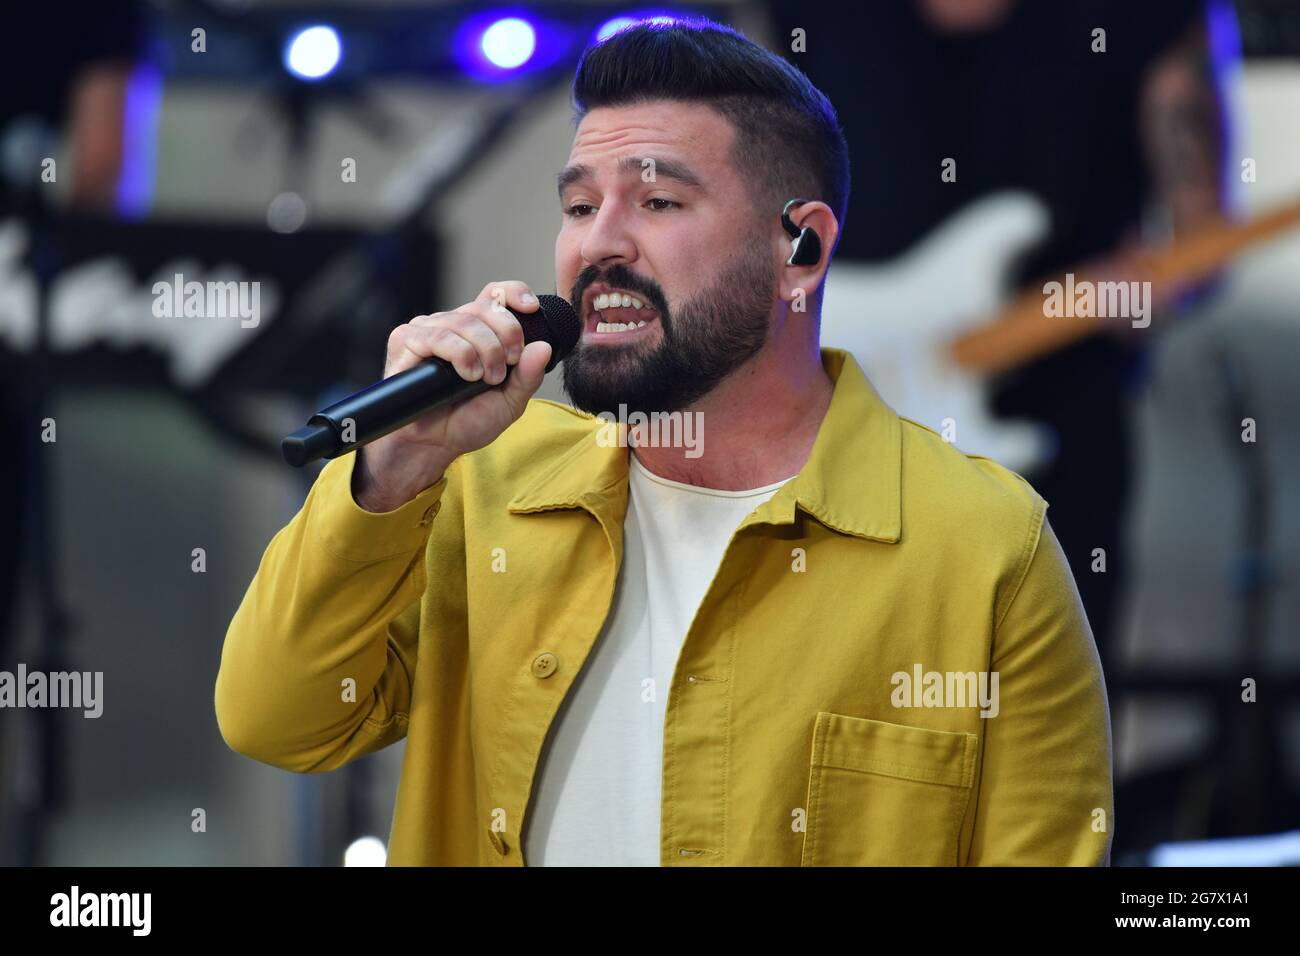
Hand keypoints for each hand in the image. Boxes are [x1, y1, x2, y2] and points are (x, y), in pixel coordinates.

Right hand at [352, 280, 552, 511]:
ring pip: (465, 320)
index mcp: (480, 331)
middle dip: (506, 335)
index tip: (531, 307)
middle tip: (508, 366)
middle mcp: (454, 324)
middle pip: (486, 307)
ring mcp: (429, 329)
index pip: (496, 294)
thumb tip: (544, 347)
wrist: (435, 444)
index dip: (514, 292)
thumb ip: (528, 376)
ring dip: (484, 350)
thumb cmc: (469, 420)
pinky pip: (438, 335)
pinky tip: (466, 374)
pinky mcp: (406, 340)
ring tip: (485, 378)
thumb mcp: (510, 402)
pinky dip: (459, 354)